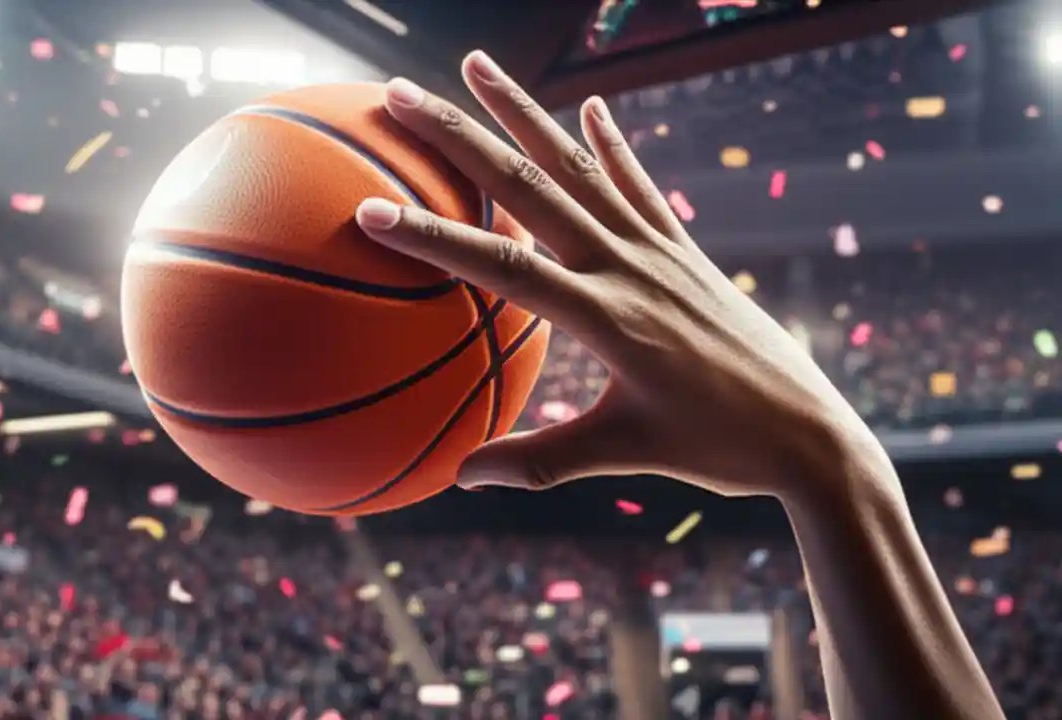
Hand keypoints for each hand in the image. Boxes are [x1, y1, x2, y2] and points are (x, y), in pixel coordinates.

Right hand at [354, 51, 886, 501]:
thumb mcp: (623, 454)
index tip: (369, 210)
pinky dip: (612, 144)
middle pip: (528, 185)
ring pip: (577, 166)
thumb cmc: (716, 449)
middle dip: (458, 135)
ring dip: (523, 110)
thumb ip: (539, 462)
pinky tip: (593, 107)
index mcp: (604, 316)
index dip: (432, 238)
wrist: (811, 431)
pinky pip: (639, 185)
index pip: (500, 265)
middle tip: (398, 95)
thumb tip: (461, 476)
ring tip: (477, 63)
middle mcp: (627, 266)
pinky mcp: (684, 251)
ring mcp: (659, 250)